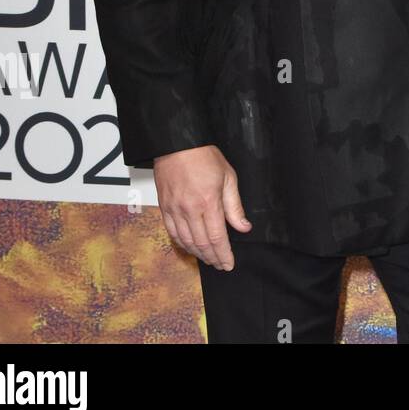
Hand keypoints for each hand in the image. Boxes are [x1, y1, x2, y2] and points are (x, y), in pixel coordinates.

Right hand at [152, 144, 249, 270]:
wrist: (177, 145)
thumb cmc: (204, 157)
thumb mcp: (228, 178)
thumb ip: (235, 206)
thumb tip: (243, 227)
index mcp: (208, 202)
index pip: (217, 237)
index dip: (223, 254)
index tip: (229, 264)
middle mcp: (189, 209)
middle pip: (201, 244)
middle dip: (213, 258)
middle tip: (221, 265)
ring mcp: (174, 210)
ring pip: (186, 242)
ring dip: (198, 254)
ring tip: (209, 259)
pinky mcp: (164, 208)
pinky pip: (172, 233)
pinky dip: (182, 244)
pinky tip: (190, 248)